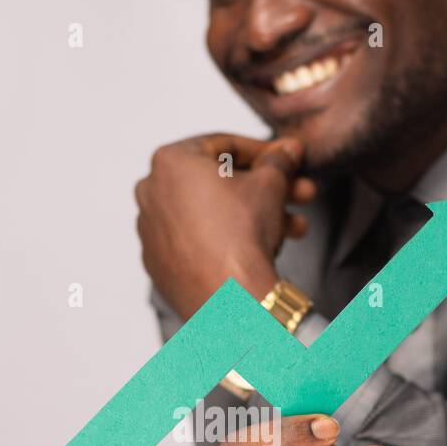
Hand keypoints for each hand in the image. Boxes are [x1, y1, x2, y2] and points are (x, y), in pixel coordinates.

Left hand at [135, 133, 316, 320]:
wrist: (229, 300)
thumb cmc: (240, 238)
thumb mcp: (270, 185)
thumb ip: (278, 161)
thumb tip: (286, 152)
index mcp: (169, 161)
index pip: (224, 145)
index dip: (264, 152)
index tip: (285, 159)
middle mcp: (151, 192)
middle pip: (218, 182)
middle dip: (264, 188)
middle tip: (296, 192)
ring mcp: (151, 231)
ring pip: (210, 213)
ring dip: (253, 216)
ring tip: (291, 227)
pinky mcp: (159, 264)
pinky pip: (196, 242)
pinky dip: (224, 240)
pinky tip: (257, 247)